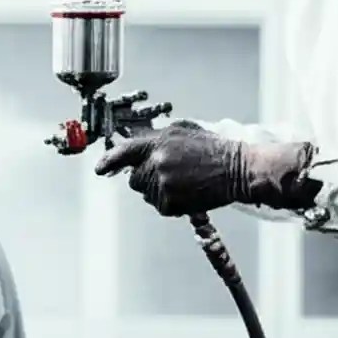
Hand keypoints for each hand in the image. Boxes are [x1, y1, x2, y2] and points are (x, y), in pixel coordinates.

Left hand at [93, 120, 319, 216]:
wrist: (237, 169)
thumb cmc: (214, 148)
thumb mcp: (184, 131)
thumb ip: (158, 137)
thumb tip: (137, 142)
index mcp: (158, 142)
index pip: (125, 152)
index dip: (109, 161)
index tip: (100, 170)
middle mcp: (156, 162)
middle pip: (134, 178)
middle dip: (145, 178)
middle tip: (167, 175)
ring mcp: (162, 184)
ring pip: (147, 193)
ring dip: (159, 191)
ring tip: (184, 183)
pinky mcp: (170, 203)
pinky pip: (160, 206)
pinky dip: (170, 203)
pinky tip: (188, 193)